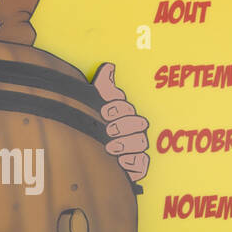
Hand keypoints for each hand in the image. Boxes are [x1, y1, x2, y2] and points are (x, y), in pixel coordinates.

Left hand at [93, 63, 148, 181]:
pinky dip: (131, 162)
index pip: (127, 108)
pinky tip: (119, 161)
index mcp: (124, 114)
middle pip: (139, 124)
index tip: (103, 112)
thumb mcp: (95, 104)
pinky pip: (142, 163)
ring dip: (125, 144)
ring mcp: (137, 147)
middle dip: (123, 126)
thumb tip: (109, 66)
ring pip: (141, 142)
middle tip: (108, 130)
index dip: (117, 108)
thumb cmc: (95, 125)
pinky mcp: (138, 165)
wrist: (89, 155)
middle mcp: (134, 130)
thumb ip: (103, 86)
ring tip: (109, 147)